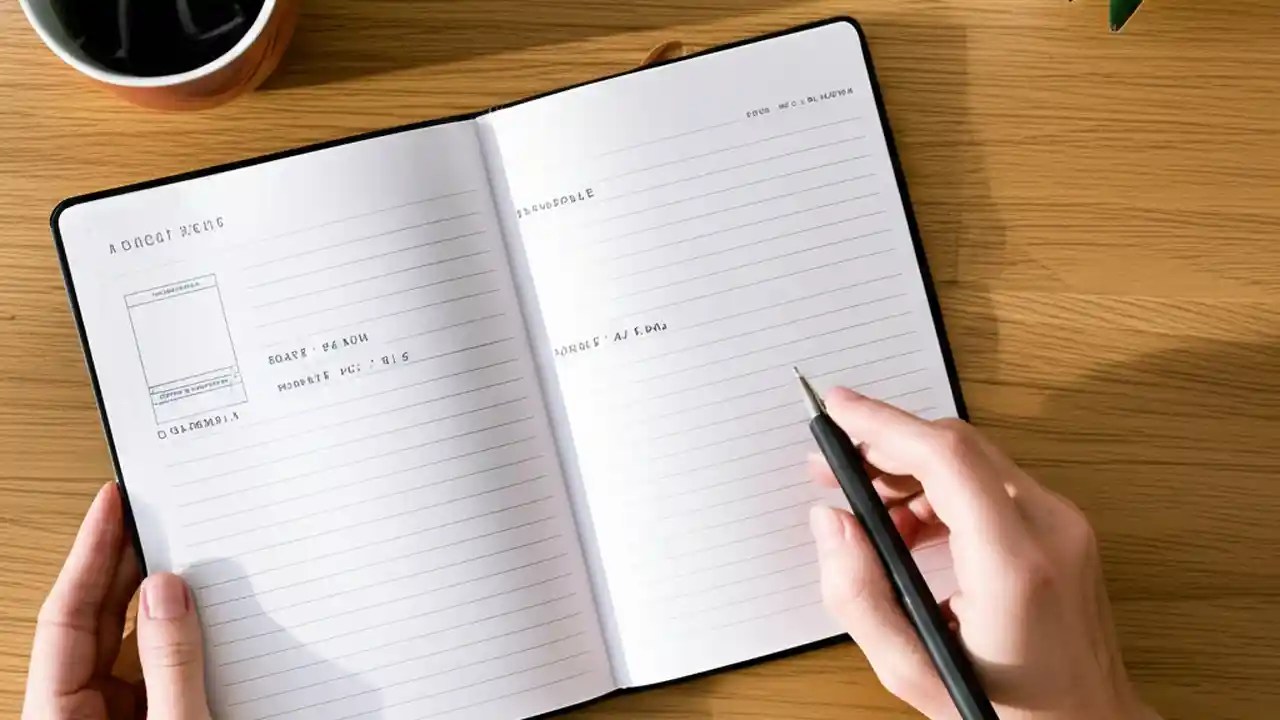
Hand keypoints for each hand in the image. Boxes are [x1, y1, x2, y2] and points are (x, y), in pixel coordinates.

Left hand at [23, 483, 211, 719]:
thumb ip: (171, 664)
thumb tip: (168, 592)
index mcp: (57, 713)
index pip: (66, 614)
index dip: (90, 551)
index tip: (110, 501)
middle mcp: (77, 709)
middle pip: (95, 620)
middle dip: (127, 564)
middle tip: (157, 513)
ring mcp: (111, 716)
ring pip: (130, 642)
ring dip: (161, 601)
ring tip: (190, 554)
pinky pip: (158, 668)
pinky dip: (183, 638)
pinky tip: (210, 613)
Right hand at [808, 388, 1159, 719]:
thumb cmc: (1012, 711)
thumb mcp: (914, 670)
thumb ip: (859, 595)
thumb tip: (832, 522)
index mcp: (1015, 565)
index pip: (946, 459)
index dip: (884, 425)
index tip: (836, 409)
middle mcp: (1050, 529)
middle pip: (957, 446)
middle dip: (885, 444)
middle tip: (831, 466)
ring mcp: (1064, 523)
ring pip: (972, 458)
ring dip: (910, 469)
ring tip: (866, 508)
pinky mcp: (1062, 525)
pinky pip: (991, 482)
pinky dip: (941, 490)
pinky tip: (910, 528)